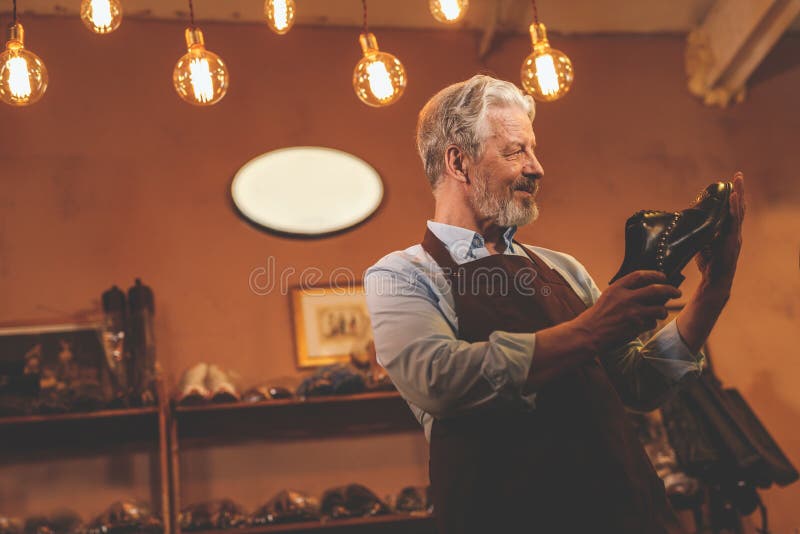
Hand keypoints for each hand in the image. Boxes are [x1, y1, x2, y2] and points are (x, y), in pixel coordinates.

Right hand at [572, 271, 681, 351]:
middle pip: (656, 289)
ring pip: (659, 308)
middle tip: (677, 292)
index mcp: (617, 288)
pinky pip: (651, 323)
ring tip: (662, 312)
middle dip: (670, 290)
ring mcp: (632, 312)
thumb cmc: (597, 316)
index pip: (640, 275)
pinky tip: (645, 325)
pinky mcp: (636, 326)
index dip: (654, 274)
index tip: (663, 276)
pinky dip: (651, 323)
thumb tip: (646, 290)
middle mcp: (626, 297)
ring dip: (663, 311)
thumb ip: (624, 292)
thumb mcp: (608, 297)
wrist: (588, 333)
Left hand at [695, 172, 744, 290]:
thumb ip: (699, 231)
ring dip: (738, 195)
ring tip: (737, 181)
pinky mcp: (732, 240)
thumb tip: (686, 220)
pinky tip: (733, 197)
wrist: (715, 281)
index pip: (731, 210)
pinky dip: (733, 208)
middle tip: (738, 175)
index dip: (732, 197)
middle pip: (738, 207)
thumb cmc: (709, 264)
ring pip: (738, 211)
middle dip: (739, 190)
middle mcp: (733, 231)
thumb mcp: (702, 244)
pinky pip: (733, 222)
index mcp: (727, 231)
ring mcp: (734, 235)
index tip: (731, 182)